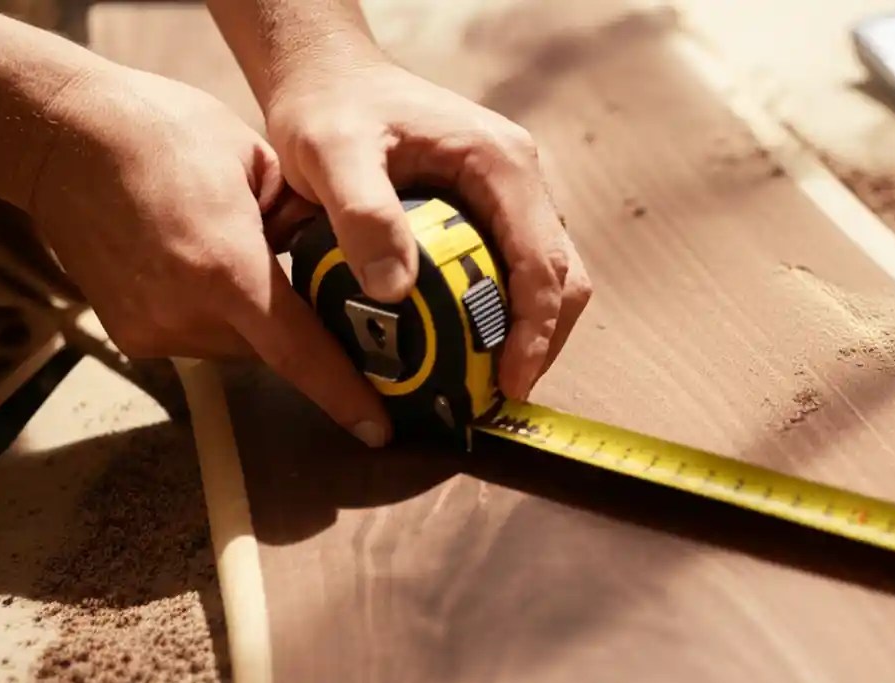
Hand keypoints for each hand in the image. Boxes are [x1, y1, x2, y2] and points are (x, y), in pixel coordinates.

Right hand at [29, 65, 392, 446]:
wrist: (66, 137)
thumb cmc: (163, 132)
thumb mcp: (257, 160)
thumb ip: (302, 218)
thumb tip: (339, 254)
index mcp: (227, 270)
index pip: (300, 353)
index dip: (344, 394)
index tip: (378, 430)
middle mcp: (187, 312)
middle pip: (273, 349)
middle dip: (296, 322)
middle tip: (297, 272)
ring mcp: (153, 328)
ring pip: (236, 347)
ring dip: (250, 317)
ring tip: (231, 254)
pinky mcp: (131, 334)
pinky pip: (198, 340)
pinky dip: (212, 314)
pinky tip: (198, 266)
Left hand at [264, 59, 591, 399]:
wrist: (331, 77)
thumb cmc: (332, 107)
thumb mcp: (331, 152)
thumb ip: (363, 214)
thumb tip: (394, 290)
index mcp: (503, 164)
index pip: (543, 260)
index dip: (536, 330)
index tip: (511, 382)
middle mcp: (521, 181)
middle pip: (563, 275)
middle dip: (543, 341)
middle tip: (501, 393)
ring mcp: (511, 198)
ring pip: (547, 277)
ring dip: (529, 332)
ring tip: (489, 381)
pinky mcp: (492, 212)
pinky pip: (516, 271)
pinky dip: (504, 314)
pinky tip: (469, 345)